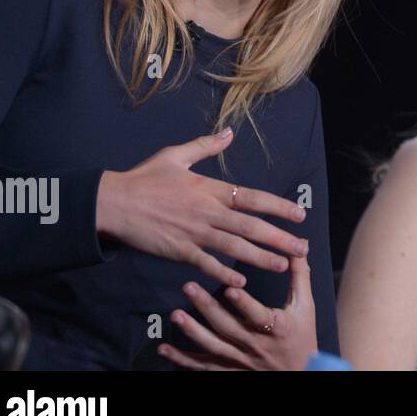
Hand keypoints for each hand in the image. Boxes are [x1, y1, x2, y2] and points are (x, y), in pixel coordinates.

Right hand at [96, 128, 308, 286]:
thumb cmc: (144, 178)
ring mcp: (195, 233)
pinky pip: (207, 264)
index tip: (300, 214)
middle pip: (252, 227)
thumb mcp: (176, 155)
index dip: (279, 207)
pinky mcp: (179, 251)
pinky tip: (241, 283)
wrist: (113, 202)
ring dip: (262, 257)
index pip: (254, 198)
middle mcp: (209, 212)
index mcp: (211, 189)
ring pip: (235, 248)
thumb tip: (229, 131)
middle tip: (303, 248)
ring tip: (284, 265)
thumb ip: (205, 146)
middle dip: (280, 238)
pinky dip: (224, 273)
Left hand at [158, 254, 317, 370]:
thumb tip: (299, 247)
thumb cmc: (302, 335)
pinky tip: (165, 348)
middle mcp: (256, 346)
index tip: (229, 287)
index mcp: (277, 328)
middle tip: (188, 286)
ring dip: (192, 331)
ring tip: (175, 314)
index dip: (244, 303)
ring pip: (212, 347)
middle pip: (227, 327)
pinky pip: (203, 367)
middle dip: (206, 306)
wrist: (300, 372)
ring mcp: (241, 360)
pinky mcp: (230, 370)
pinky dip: (183, 359)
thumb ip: (299, 276)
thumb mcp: (305, 306)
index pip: (258, 315)